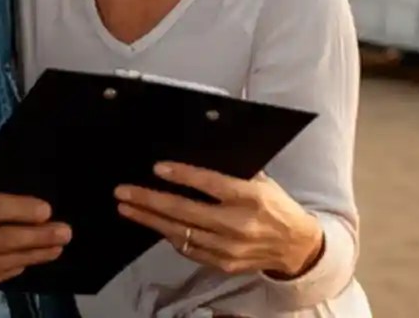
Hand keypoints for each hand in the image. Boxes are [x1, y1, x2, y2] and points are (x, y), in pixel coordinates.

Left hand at [115, 162, 323, 278]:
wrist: (295, 246)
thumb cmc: (275, 206)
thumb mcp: (261, 181)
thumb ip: (232, 172)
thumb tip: (197, 155)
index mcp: (249, 196)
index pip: (210, 184)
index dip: (182, 175)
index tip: (157, 168)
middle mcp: (237, 223)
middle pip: (185, 211)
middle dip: (149, 200)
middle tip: (123, 192)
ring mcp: (228, 248)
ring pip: (180, 232)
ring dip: (150, 219)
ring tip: (127, 208)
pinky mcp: (222, 263)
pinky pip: (188, 249)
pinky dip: (169, 236)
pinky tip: (154, 224)